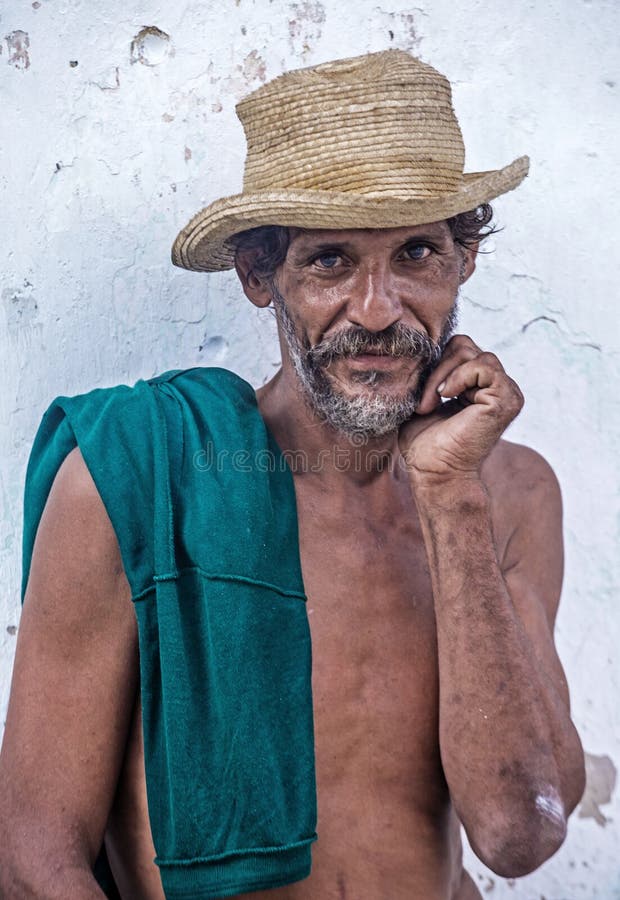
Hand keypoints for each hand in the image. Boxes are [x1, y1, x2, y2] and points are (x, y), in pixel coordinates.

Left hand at [398, 335, 523, 480]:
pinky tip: (446, 397)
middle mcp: (497, 386)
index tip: (420, 396)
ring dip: (442, 375)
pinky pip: (483, 365)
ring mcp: (506, 391)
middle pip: (464, 345)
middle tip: (424, 402)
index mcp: (479, 385)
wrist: (435, 471)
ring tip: (431, 403)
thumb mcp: (424, 398)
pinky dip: (458, 377)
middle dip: (436, 368)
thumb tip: (421, 347)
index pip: (458, 347)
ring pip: (471, 352)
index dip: (434, 364)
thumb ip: (431, 372)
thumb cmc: (426, 443)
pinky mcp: (507, 398)